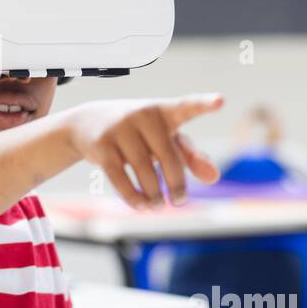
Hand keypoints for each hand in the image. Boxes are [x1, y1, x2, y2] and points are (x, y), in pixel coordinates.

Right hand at [64, 94, 223, 206]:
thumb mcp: (166, 138)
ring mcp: (120, 128)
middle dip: (176, 184)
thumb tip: (215, 178)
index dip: (203, 104)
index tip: (220, 101)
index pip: (187, 106)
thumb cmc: (139, 132)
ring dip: (153, 195)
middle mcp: (143, 115)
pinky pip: (120, 178)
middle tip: (179, 201)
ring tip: (157, 206)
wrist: (87, 122)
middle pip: (167, 156)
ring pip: (144, 170)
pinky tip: (141, 206)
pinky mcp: (102, 146)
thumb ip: (192, 157)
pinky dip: (133, 197)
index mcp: (165, 110)